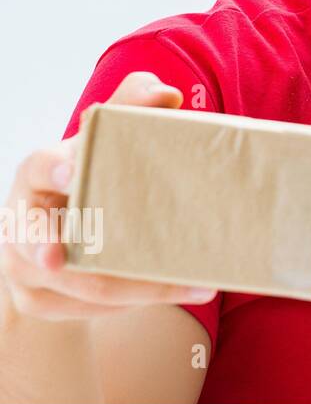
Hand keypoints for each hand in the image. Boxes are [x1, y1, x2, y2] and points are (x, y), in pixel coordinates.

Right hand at [1, 72, 216, 320]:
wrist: (63, 227)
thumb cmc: (94, 172)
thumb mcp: (107, 136)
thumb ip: (133, 105)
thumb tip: (168, 94)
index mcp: (40, 174)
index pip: (40, 166)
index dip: (57, 169)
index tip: (74, 172)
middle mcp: (22, 219)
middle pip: (40, 243)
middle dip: (60, 252)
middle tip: (69, 259)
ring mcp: (24, 264)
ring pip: (78, 285)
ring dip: (137, 287)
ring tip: (194, 284)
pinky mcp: (38, 299)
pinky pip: (87, 309)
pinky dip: (132, 303)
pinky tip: (172, 293)